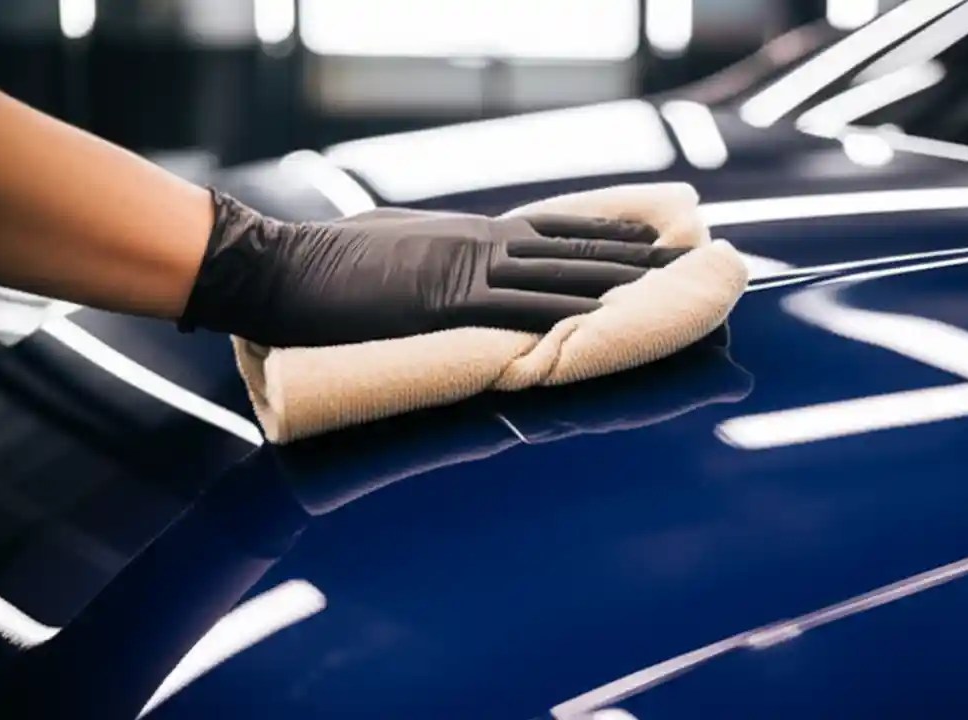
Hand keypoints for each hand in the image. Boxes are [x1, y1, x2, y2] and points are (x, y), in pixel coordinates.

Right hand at [179, 190, 685, 346]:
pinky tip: (608, 313)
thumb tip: (455, 268)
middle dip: (636, 256)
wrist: (278, 268)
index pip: (556, 230)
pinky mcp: (447, 301)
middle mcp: (480, 244)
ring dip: (621, 280)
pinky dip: (570, 309)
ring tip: (672, 284)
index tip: (653, 237)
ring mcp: (466, 270)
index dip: (609, 234)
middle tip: (690, 257)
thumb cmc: (326, 264)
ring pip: (561, 273)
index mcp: (468, 234)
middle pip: (574, 247)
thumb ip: (435, 257)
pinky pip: (521, 307)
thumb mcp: (394, 249)